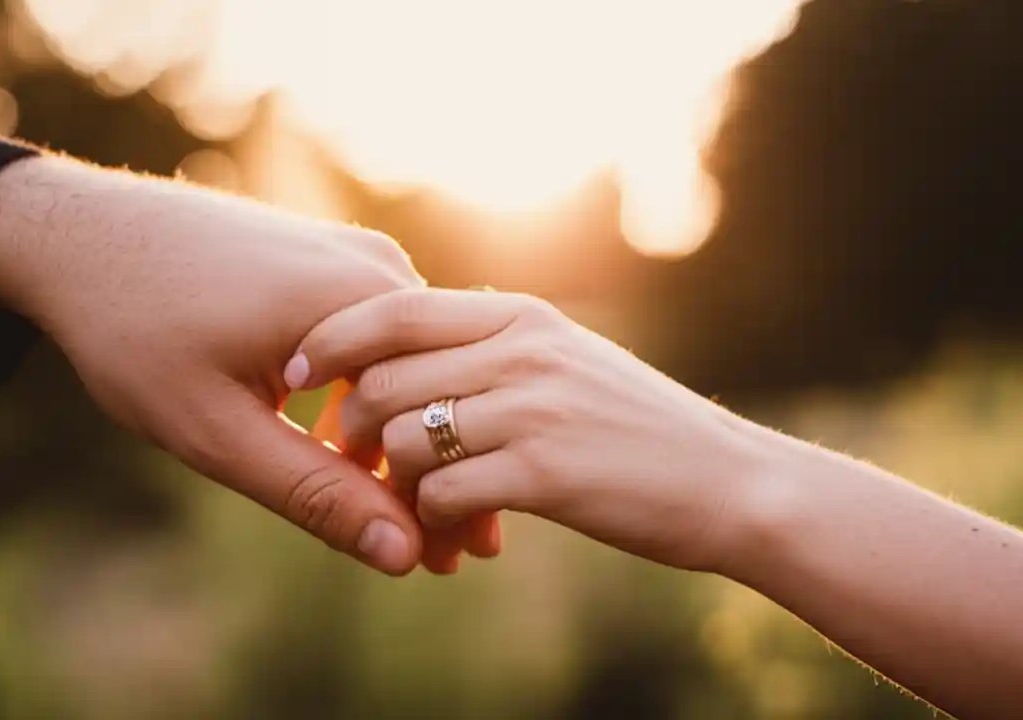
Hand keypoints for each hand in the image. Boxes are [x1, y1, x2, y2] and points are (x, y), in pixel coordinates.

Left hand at [0, 156, 432, 573]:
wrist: (77, 233)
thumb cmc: (135, 328)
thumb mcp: (218, 430)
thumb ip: (314, 493)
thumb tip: (401, 554)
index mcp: (360, 299)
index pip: (440, 413)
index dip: (448, 496)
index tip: (448, 561)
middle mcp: (377, 265)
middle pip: (432, 387)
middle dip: (432, 471)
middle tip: (435, 553)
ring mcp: (356, 255)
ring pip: (405, 365)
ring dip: (401, 434)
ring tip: (390, 509)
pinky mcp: (332, 258)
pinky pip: (375, 340)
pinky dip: (371, 395)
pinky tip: (347, 447)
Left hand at [287, 288, 768, 571]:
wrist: (728, 481)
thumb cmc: (637, 429)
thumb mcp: (568, 362)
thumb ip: (495, 349)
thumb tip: (410, 355)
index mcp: (521, 316)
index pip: (394, 307)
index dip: (330, 339)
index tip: (294, 373)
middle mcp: (523, 349)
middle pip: (384, 376)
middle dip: (347, 428)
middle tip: (345, 468)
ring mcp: (535, 408)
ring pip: (405, 438)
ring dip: (392, 486)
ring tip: (417, 517)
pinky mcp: (547, 472)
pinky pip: (443, 493)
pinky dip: (432, 521)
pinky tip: (458, 540)